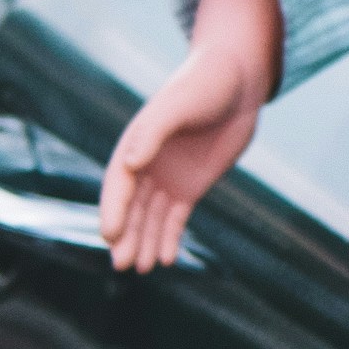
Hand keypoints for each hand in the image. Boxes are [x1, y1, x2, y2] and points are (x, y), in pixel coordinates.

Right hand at [100, 0, 283, 271]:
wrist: (238, 80)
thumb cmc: (203, 84)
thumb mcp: (178, 105)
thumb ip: (153, 133)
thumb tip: (130, 164)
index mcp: (136, 144)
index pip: (119, 184)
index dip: (114, 210)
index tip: (111, 236)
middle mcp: (147, 164)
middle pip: (132, 207)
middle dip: (127, 236)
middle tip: (122, 266)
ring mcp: (168, 177)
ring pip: (151, 217)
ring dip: (145, 242)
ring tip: (143, 269)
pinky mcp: (191, 186)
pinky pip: (175, 217)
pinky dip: (169, 237)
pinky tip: (167, 258)